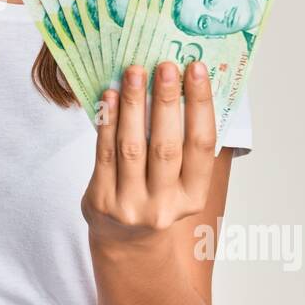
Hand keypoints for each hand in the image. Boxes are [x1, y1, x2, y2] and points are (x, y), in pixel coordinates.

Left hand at [81, 61, 217, 246]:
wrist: (124, 239)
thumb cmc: (156, 196)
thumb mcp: (180, 181)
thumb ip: (183, 142)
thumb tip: (183, 84)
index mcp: (194, 197)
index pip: (202, 145)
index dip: (200, 105)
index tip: (196, 70)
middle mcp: (165, 205)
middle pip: (166, 145)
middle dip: (166, 101)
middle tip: (165, 65)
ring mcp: (131, 205)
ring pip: (132, 146)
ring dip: (133, 104)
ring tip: (134, 71)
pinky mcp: (102, 200)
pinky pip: (105, 153)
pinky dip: (108, 121)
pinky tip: (111, 96)